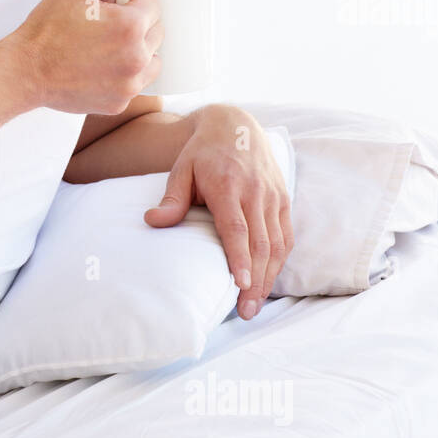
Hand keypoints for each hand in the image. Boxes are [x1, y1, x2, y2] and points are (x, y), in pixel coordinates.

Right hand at [12, 0, 163, 115]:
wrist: (25, 71)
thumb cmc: (48, 27)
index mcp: (132, 26)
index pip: (153, 5)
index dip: (130, 2)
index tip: (109, 8)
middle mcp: (137, 58)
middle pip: (156, 32)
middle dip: (136, 26)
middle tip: (103, 26)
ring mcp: (129, 85)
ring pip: (152, 61)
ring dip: (137, 51)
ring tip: (105, 48)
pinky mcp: (118, 103)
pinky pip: (135, 84)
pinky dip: (124, 76)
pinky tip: (99, 68)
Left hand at [143, 104, 294, 318]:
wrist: (237, 125)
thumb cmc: (202, 152)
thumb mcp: (181, 169)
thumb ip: (172, 199)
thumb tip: (152, 221)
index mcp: (229, 186)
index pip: (238, 228)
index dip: (241, 258)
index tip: (241, 285)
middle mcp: (256, 192)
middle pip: (260, 244)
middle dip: (256, 282)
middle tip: (245, 312)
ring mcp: (273, 197)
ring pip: (277, 244)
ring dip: (269, 277)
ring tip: (255, 306)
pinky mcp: (283, 200)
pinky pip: (285, 236)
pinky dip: (278, 261)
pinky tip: (267, 282)